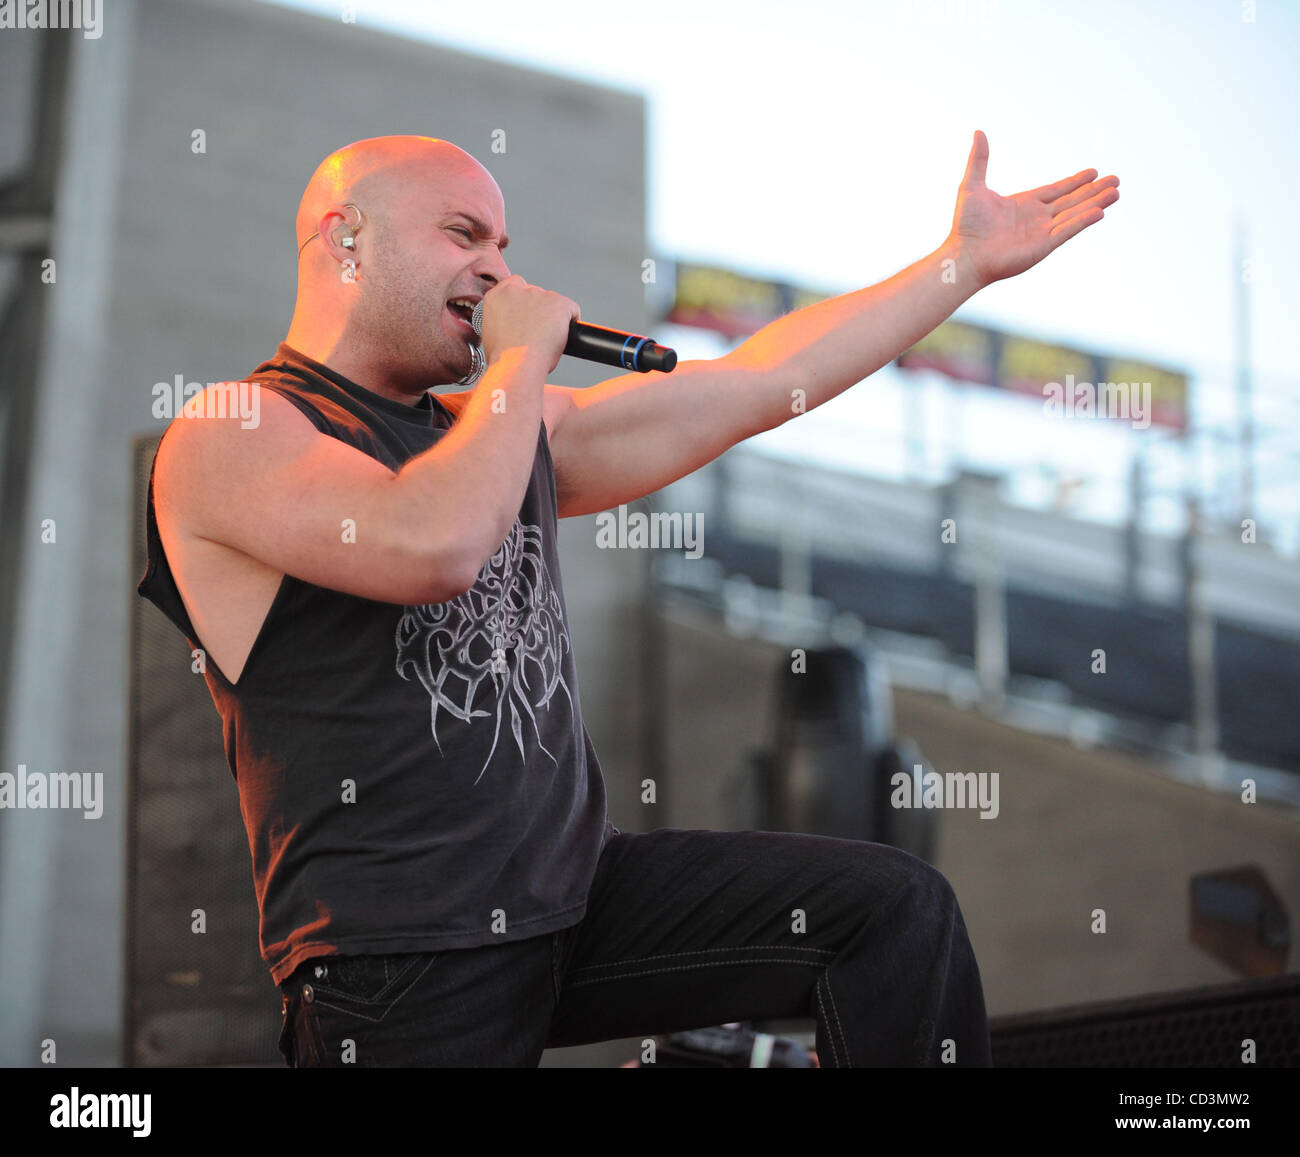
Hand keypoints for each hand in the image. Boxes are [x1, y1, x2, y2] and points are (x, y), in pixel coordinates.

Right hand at [479, 275, 580, 373]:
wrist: (517, 364)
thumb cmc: (504, 358)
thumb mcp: (491, 335)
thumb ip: (501, 322)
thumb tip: (511, 327)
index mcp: (498, 296)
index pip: (515, 287)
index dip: (524, 303)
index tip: (528, 315)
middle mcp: (517, 290)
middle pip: (535, 295)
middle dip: (539, 311)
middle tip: (537, 332)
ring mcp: (540, 294)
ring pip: (553, 303)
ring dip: (553, 318)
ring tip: (547, 339)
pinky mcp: (560, 302)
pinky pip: (572, 309)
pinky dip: (570, 322)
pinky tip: (563, 336)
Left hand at [947, 130, 1118, 288]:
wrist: (964, 255)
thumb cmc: (965, 226)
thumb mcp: (972, 186)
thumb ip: (979, 160)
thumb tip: (979, 133)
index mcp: (1024, 204)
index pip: (1056, 190)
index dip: (1075, 182)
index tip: (1093, 172)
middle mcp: (1036, 218)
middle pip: (1072, 201)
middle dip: (1094, 191)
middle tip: (1116, 180)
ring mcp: (1041, 233)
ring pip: (1074, 214)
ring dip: (1095, 203)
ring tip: (1116, 192)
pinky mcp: (1042, 246)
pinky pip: (1067, 230)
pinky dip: (1082, 221)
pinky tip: (1100, 211)